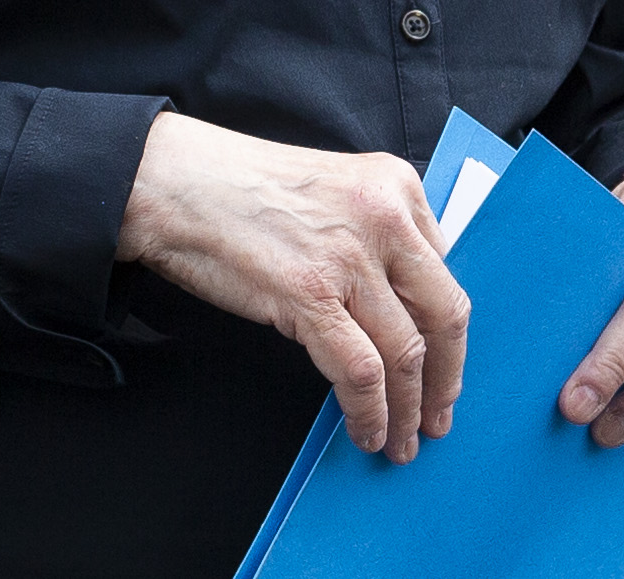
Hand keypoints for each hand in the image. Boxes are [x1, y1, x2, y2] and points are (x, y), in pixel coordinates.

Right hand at [117, 114, 466, 462]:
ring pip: (407, 352)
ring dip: (409, 408)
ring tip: (402, 440)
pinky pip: (360, 371)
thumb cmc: (243, 190)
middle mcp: (385, 217)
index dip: (446, 331)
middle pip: (444, 313)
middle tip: (438, 417)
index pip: (444, 271)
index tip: (443, 366)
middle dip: (447, 378)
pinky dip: (370, 411)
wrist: (176, 183)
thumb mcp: (333, 191)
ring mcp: (349, 257)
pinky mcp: (310, 294)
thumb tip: (401, 309)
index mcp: (396, 184)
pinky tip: (367, 431)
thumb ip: (375, 236)